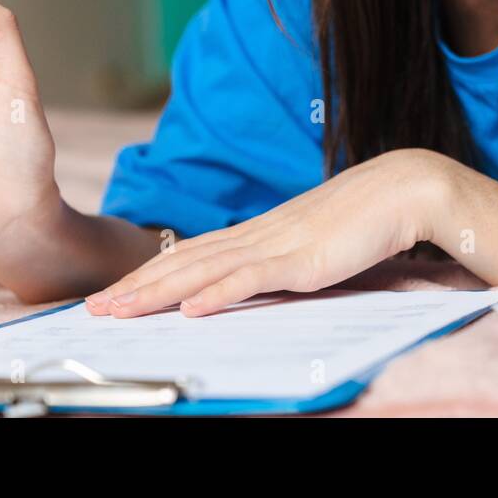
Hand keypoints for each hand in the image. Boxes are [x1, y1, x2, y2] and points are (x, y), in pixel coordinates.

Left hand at [85, 149, 451, 317]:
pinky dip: (218, 292)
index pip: (193, 253)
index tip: (116, 291)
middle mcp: (258, 235)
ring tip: (120, 310)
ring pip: (205, 270)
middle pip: (185, 261)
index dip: (150, 273)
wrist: (402, 188)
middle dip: (136, 286)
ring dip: (158, 291)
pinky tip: (190, 307)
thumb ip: (284, 259)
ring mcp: (277, 244)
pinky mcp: (302, 259)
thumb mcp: (313, 242)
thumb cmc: (365, 217)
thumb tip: (261, 277)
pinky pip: (252, 278)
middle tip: (94, 308)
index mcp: (260, 232)